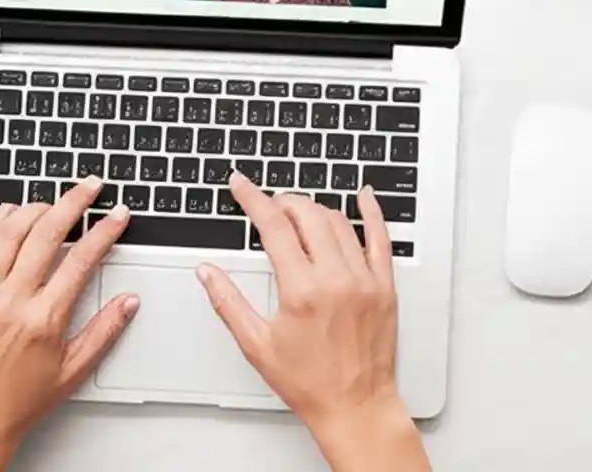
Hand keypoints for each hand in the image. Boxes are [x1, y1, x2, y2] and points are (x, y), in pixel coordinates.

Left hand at [0, 178, 136, 471]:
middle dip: (72, 202)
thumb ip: (104, 331)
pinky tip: (5, 215)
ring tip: (50, 200)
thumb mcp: (73, 371)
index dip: (104, 230)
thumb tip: (128, 302)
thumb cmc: (18, 401)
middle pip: (45, 233)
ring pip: (7, 233)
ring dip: (32, 208)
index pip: (81, 259)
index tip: (116, 214)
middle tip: (88, 187)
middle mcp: (11, 302)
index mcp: (43, 320)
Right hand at [197, 172, 427, 471]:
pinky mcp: (384, 286)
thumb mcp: (257, 345)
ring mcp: (364, 279)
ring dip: (314, 208)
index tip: (241, 184)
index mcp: (301, 290)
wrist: (355, 406)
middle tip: (267, 203)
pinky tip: (364, 197)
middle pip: (306, 215)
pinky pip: (381, 238)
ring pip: (338, 221)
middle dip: (282, 201)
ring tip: (298, 211)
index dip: (253, 198)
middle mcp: (335, 278)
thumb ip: (228, 302)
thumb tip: (207, 272)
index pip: (273, 226)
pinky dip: (372, 212)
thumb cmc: (309, 383)